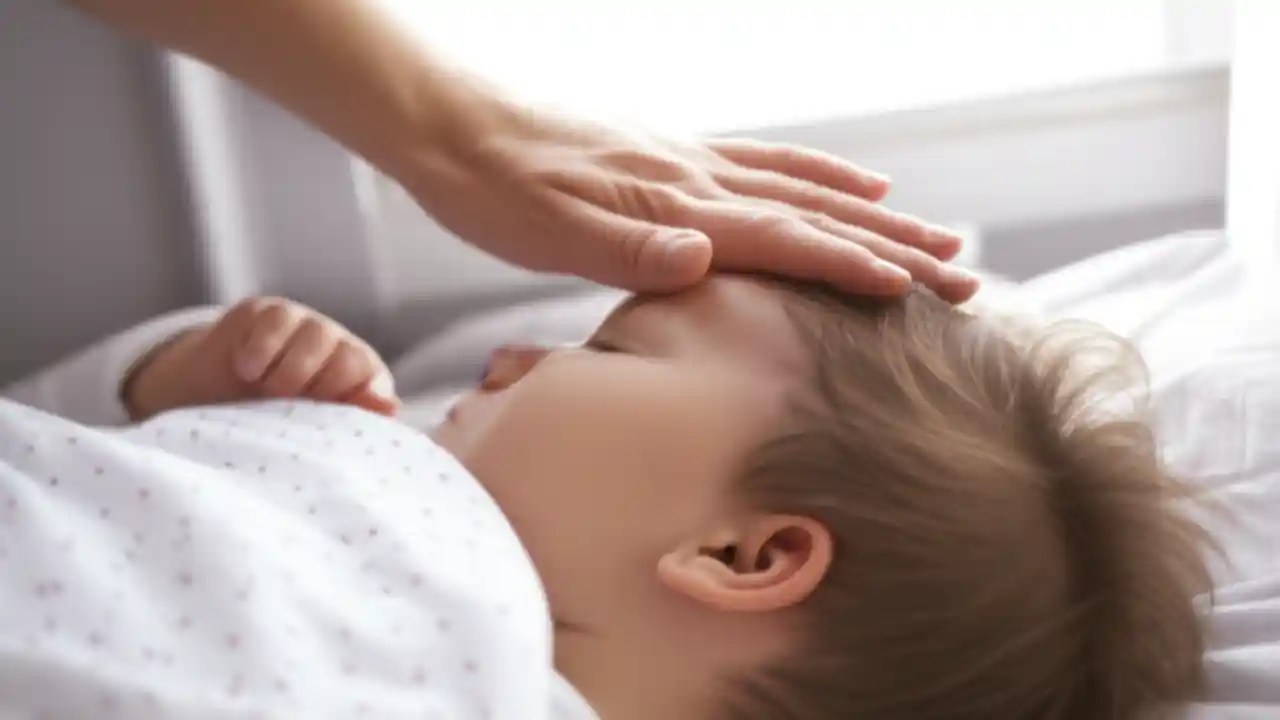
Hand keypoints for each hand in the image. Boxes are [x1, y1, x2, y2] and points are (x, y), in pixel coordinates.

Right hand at [125, 297, 397, 420]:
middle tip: (288, 406)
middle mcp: (336, 349)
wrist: (204, 401)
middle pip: (350, 358)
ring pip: (319, 335)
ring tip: (266, 391)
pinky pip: (278, 320)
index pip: (375, 382)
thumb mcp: (307, 431)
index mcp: (357, 381)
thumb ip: (349, 419)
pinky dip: (264, 347)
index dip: (364, 397)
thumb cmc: (267, 425)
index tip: (341, 411)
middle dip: (321, 387)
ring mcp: (303, 326)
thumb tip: (392, 406)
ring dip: (294, 369)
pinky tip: (248, 369)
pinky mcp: (266, 311)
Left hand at [406, 99, 978, 300]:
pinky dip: (819, 174)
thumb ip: (628, 248)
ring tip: (932, 234)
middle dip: (891, 248)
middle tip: (961, 275)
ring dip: (873, 215)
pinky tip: (850, 181)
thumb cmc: (492, 191)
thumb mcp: (546, 230)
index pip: (783, 238)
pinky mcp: (674, 155)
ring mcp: (690, 161)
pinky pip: (766, 161)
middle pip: (814, 213)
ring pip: (803, 187)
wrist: (452, 126)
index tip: (917, 293)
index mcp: (674, 205)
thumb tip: (704, 260)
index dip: (851, 267)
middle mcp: (696, 178)